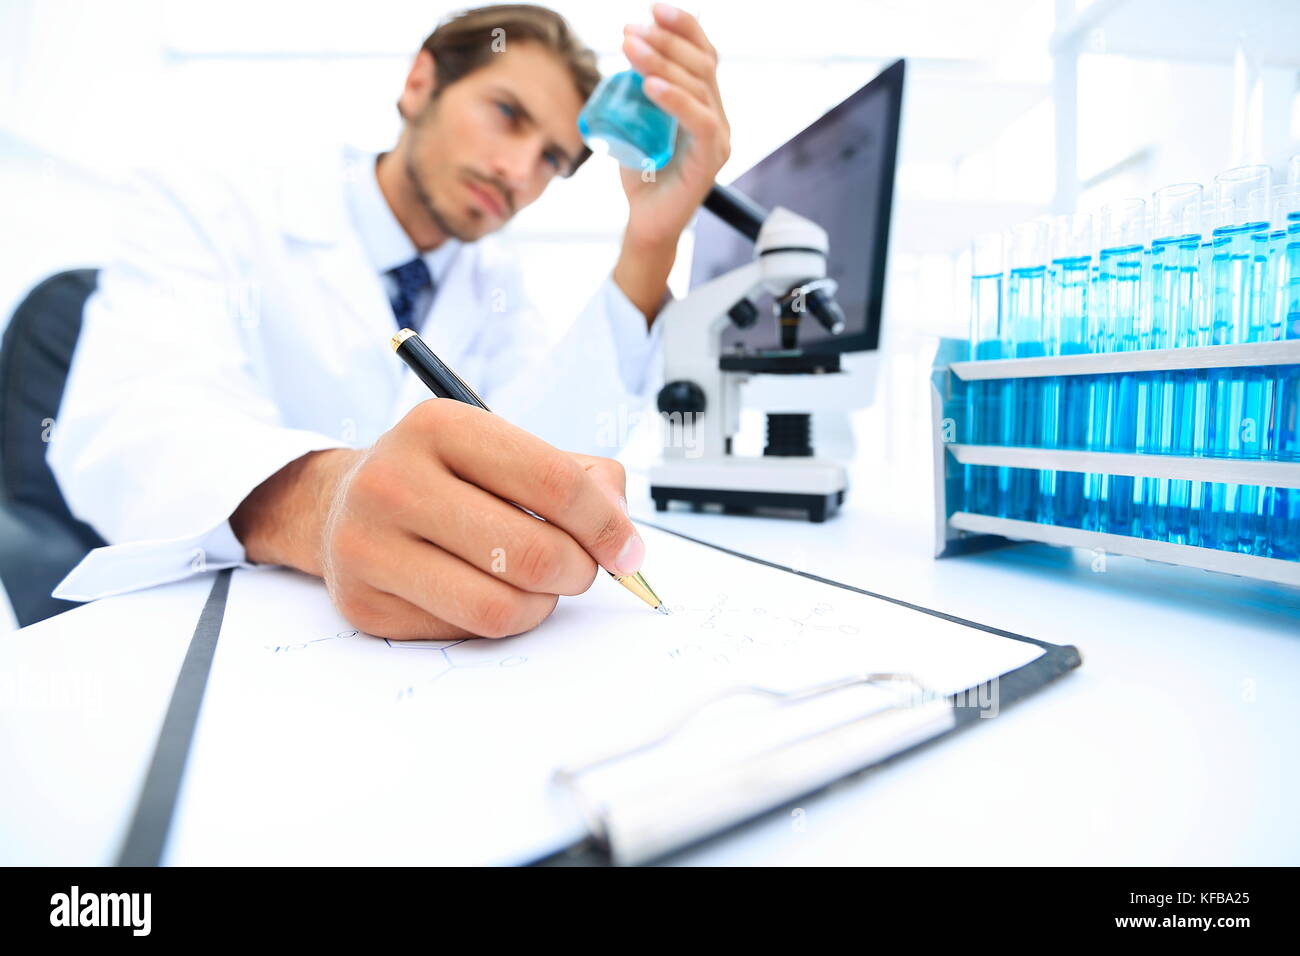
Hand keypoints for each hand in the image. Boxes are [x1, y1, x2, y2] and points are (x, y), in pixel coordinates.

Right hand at [231, 400, 642, 639]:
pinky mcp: (363, 602)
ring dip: (542, 604)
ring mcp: (369, 544)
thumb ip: (583, 480)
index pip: (553, 482)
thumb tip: (624, 539)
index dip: (606, 524)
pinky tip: (489, 593)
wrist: (344, 504)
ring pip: (500, 606)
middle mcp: (394, 479)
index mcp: (440, 425)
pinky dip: (499, 622)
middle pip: (530, 553)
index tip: (628, 550)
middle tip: (581, 570)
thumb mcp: (509, 451)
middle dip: (578, 571)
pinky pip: (465, 632)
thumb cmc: (449, 478)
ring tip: (538, 585)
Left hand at [619, 4, 729, 246]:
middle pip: (702, 64)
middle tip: (629, 32)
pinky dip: (675, 99)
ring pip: (699, 87)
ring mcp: (719, 139)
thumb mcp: (636, 122)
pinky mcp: (712, 160)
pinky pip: (701, 121)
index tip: (653, 9)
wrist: (647, 222)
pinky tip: (649, 85)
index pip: (703, 55)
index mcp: (705, 104)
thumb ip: (637, 93)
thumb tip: (627, 50)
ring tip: (629, 47)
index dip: (683, 27)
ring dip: (661, 62)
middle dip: (665, 41)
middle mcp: (718, 117)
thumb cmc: (642, 174)